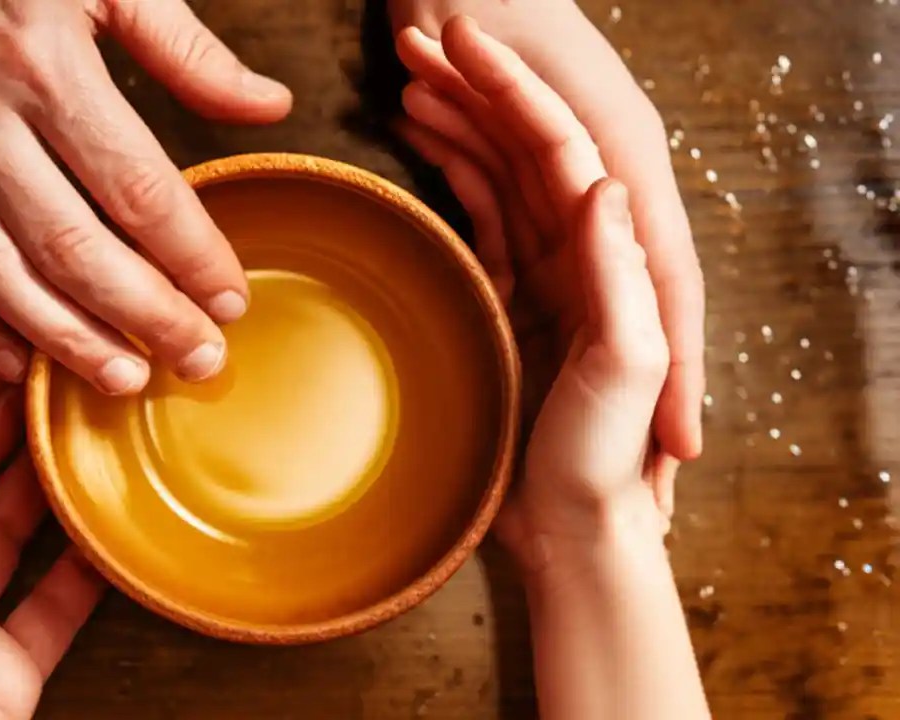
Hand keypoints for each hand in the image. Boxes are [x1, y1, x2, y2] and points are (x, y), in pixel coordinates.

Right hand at [0, 0, 292, 392]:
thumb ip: (188, 48)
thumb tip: (268, 106)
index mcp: (41, 61)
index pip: (135, 188)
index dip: (189, 254)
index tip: (230, 298)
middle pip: (72, 247)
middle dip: (144, 316)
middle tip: (197, 359)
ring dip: (64, 336)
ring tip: (123, 378)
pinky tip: (22, 356)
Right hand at [389, 0, 703, 460]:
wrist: (572, 535)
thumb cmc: (600, 459)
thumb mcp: (622, 363)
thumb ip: (619, 276)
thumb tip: (598, 188)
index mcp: (614, 258)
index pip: (561, 148)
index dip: (515, 90)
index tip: (466, 40)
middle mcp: (581, 250)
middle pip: (526, 145)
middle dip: (478, 90)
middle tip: (420, 43)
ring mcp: (542, 269)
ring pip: (500, 168)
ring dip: (462, 119)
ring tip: (410, 78)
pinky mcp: (508, 296)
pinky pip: (483, 210)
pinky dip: (454, 169)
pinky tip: (420, 140)